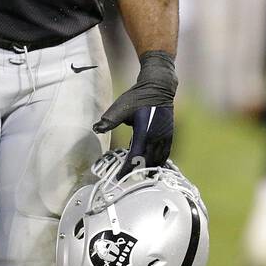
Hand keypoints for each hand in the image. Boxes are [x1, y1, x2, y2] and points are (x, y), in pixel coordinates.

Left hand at [93, 51, 176, 168]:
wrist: (159, 86)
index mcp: (144, 133)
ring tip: (138, 175)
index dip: (127, 170)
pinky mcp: (169, 134)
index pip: (135, 158)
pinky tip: (152, 165)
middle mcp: (156, 138)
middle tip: (126, 179)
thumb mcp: (121, 107)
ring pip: (157, 160)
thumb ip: (109, 120)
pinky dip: (158, 162)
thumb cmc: (139, 96)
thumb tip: (96, 129)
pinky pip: (165, 154)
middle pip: (147, 162)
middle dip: (137, 172)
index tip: (119, 178)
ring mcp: (164, 137)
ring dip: (148, 169)